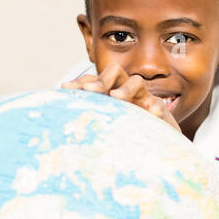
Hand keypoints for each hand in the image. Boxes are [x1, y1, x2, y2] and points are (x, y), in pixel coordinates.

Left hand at [63, 63, 180, 130]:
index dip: (80, 82)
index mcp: (107, 93)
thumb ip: (87, 123)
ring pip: (136, 82)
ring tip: (117, 97)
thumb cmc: (123, 135)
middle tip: (90, 90)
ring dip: (125, 89)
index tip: (66, 89)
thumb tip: (59, 129)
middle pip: (114, 73)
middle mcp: (124, 92)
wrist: (155, 145)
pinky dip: (155, 107)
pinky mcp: (159, 111)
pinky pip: (158, 105)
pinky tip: (151, 113)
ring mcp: (143, 99)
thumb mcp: (103, 127)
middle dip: (101, 80)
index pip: (93, 81)